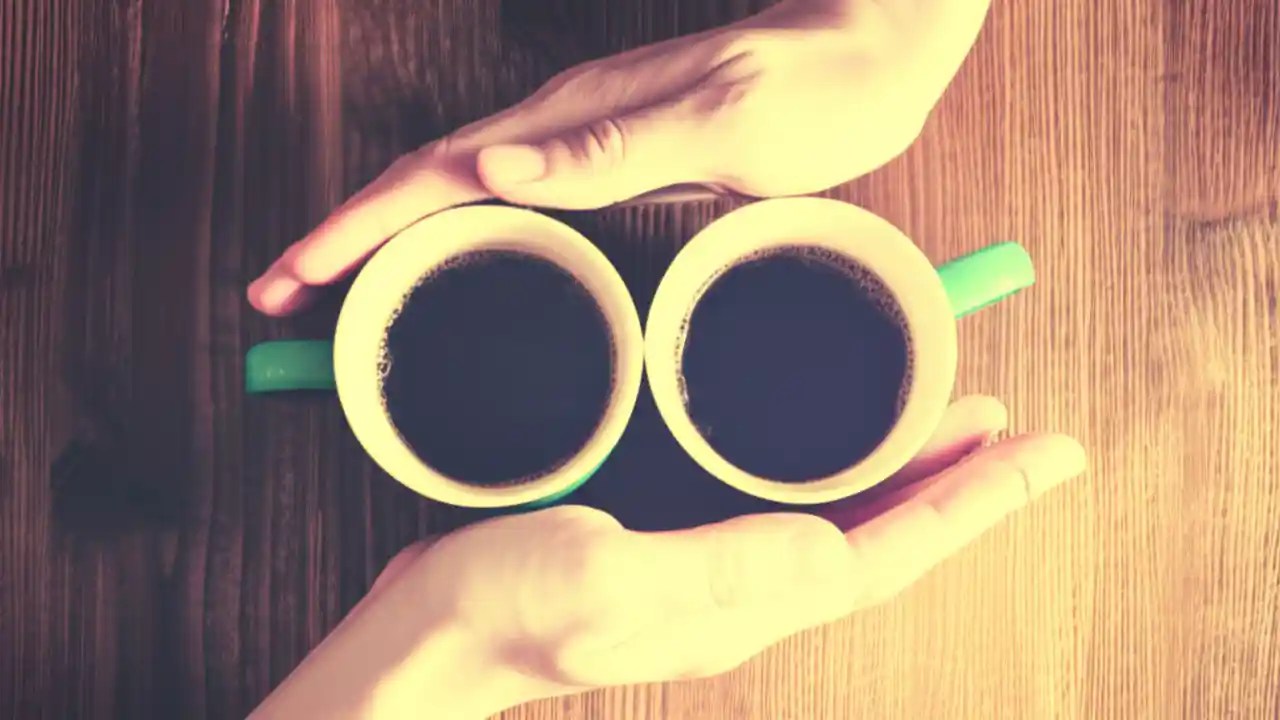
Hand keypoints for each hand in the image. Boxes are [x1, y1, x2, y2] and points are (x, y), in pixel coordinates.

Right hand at [247, 0, 992, 315]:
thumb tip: (494, 169)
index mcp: (572, 120)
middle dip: (348, 239)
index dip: (359, 226)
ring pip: (462, 197)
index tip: (295, 275)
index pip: (436, 175)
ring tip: (338, 294)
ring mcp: (588, 145)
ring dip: (393, 242)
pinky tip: (456, 269)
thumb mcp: (719, 122)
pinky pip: (516, 208)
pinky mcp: (618, 164)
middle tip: (283, 299)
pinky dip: (464, 241)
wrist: (869, 55)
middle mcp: (566, 130)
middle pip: (427, 185)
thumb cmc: (813, 87)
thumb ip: (609, 148)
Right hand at [250, 396, 1085, 718]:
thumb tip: (833, 551)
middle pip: (883, 537)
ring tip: (956, 429)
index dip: (971, 504)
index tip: (1039, 454)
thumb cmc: (502, 608)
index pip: (889, 555)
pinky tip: (830, 446)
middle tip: (1023, 435)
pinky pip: (783, 506)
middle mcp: (744, 594)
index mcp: (743, 603)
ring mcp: (712, 575)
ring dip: (906, 476)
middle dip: (962, 488)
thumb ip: (721, 566)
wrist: (430, 634)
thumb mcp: (609, 579)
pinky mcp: (677, 547)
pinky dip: (831, 474)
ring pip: (841, 519)